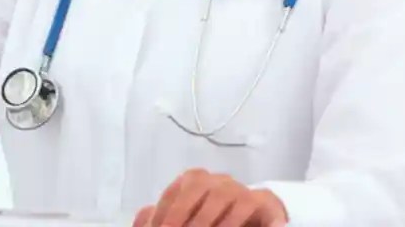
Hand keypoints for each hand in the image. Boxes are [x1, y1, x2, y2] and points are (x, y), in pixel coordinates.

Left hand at [133, 169, 287, 226]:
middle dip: (182, 213)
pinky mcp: (263, 200)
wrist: (257, 216)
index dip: (162, 213)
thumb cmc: (214, 218)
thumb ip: (161, 217)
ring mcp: (240, 189)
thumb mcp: (187, 217)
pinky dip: (238, 218)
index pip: (173, 194)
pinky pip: (250, 204)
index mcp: (194, 182)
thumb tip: (141, 224)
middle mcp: (216, 181)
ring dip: (210, 218)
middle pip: (196, 190)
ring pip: (223, 197)